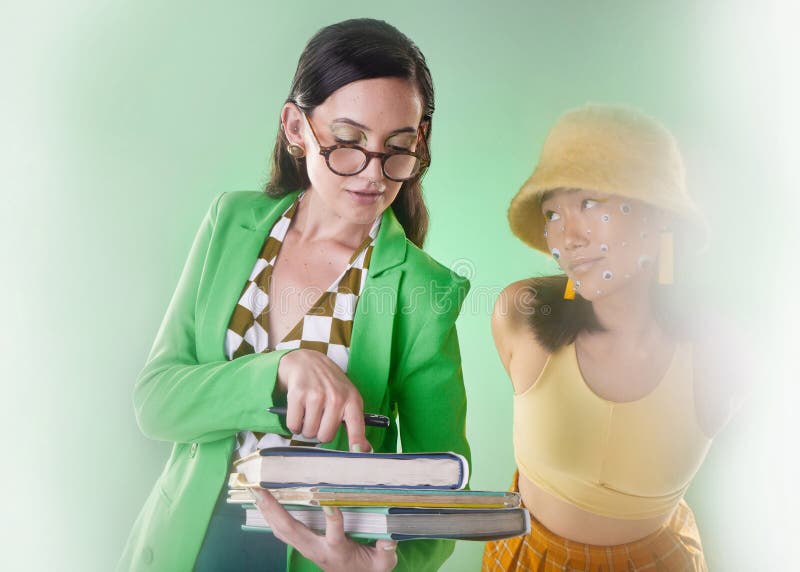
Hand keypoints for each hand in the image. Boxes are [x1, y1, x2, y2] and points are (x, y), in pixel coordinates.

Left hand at [252, 488, 397, 571]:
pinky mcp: (302, 546)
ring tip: (255, 491)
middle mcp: (317, 549)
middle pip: (293, 531)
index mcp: (338, 551)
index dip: (332, 520)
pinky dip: (270, 517)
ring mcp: (307, 548)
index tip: (331, 502)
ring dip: (267, 511)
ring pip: (282, 530)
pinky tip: (261, 504)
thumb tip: (388, 538)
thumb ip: (387, 552)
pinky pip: (282, 532)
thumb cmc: (370, 569)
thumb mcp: (384, 563)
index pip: (335, 536)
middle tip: (261, 490)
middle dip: (275, 510)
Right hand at [276, 349, 370, 450]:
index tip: (359, 452)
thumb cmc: (328, 383)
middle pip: (325, 436)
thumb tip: (363, 449)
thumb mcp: (347, 395)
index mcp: (352, 399)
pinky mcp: (299, 394)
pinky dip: (293, 423)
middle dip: (319, 432)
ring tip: (308, 412)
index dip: (357, 442)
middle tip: (318, 418)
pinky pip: (294, 425)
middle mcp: (336, 397)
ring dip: (305, 427)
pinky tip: (298, 410)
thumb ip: (353, 421)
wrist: (306, 360)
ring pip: (309, 432)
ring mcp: (317, 395)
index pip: (357, 426)